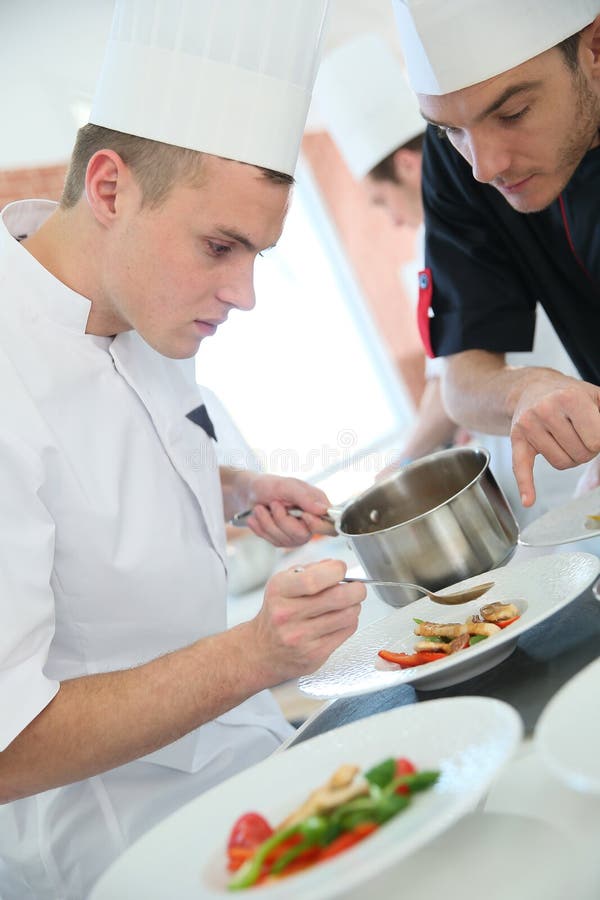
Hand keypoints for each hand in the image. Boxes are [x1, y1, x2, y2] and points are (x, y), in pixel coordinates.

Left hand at [244, 474, 335, 546]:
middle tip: (273, 503)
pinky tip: (257, 517)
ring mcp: (295, 534)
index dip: (317, 525)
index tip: (304, 515)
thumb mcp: (286, 486)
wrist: (249, 493)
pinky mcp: (281, 541)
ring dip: (267, 521)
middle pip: (302, 536)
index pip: (330, 526)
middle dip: (282, 520)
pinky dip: (260, 527)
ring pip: (283, 539)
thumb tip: (323, 510)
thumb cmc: (269, 486)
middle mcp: (309, 524)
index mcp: (317, 508)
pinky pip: (271, 541)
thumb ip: (305, 497)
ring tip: (260, 508)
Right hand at [247, 560, 366, 682]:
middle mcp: (287, 614)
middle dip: (356, 589)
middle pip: (337, 597)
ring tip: (348, 603)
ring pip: (347, 615)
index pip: (314, 579)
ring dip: (354, 606)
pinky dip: (350, 621)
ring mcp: (301, 636)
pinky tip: (340, 619)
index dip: (336, 570)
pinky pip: (346, 631)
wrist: (262, 650)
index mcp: (279, 591)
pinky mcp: (315, 654)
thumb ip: (310, 570)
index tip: (341, 569)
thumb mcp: (283, 584)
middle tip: (356, 587)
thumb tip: (336, 566)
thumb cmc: (277, 613)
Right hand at [510, 374, 599, 506]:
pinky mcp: (516, 439)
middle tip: (579, 435)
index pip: (595, 441)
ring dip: (568, 458)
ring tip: (565, 440)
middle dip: (585, 450)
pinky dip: (525, 486)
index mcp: (570, 398)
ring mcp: (529, 425)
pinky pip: (521, 467)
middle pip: (579, 454)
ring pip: (560, 464)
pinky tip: (529, 500)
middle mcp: (546, 410)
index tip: (594, 431)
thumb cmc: (569, 396)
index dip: (598, 442)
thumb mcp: (596, 397)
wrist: (533, 388)